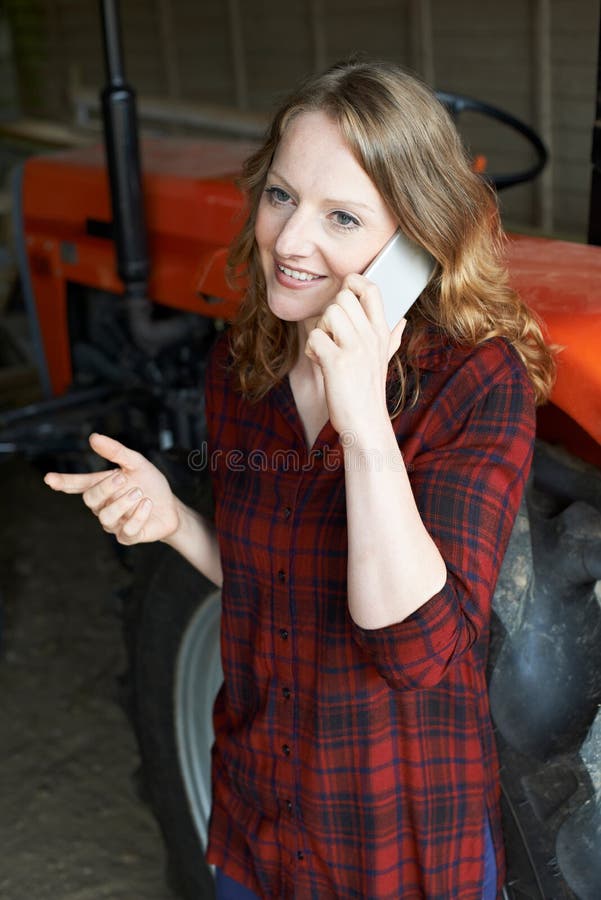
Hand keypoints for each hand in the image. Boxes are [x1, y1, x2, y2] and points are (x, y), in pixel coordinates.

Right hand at [44, 433, 179, 544]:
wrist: (172, 507)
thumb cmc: (150, 485)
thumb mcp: (137, 464)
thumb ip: (116, 452)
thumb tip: (93, 437)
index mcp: (102, 486)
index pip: (77, 484)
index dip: (63, 482)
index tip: (49, 478)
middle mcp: (103, 505)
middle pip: (90, 500)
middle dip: (105, 488)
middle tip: (122, 477)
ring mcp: (113, 523)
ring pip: (106, 516)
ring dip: (124, 503)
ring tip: (140, 493)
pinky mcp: (127, 537)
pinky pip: (127, 530)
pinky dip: (139, 515)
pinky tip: (147, 505)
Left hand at [304, 273, 405, 436]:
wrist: (365, 424)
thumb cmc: (369, 392)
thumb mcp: (384, 361)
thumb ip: (391, 339)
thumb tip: (402, 321)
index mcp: (381, 332)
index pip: (371, 289)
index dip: (353, 283)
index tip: (343, 298)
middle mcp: (371, 337)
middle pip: (343, 297)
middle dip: (330, 313)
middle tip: (331, 336)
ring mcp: (356, 348)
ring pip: (329, 312)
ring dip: (320, 330)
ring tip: (326, 349)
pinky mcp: (338, 362)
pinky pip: (315, 337)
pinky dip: (311, 350)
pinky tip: (319, 362)